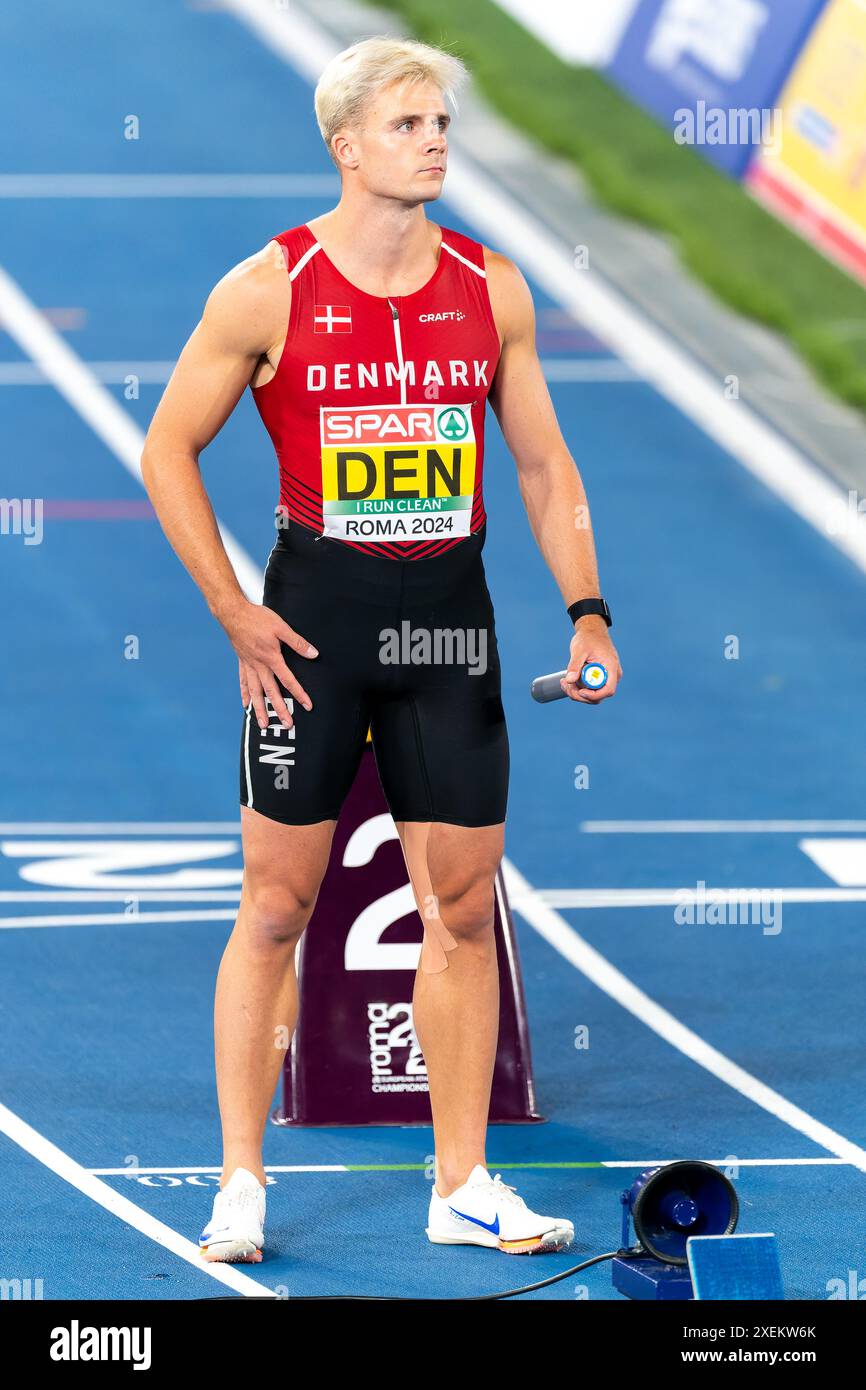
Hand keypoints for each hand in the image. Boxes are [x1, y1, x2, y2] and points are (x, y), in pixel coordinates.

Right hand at [219, 598, 317, 730]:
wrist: (233, 613)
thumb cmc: (257, 618)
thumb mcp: (281, 627)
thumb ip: (297, 642)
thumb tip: (313, 654)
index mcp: (271, 658)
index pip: (288, 680)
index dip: (299, 694)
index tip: (307, 706)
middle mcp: (259, 665)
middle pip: (271, 692)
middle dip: (280, 710)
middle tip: (287, 725)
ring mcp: (249, 665)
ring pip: (255, 692)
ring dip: (260, 709)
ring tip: (263, 724)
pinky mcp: (242, 662)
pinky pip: (244, 682)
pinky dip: (245, 694)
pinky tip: (246, 705)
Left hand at [561, 617, 621, 704]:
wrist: (592, 631)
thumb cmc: (588, 638)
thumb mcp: (579, 650)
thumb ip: (574, 665)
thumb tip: (569, 680)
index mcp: (611, 668)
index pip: (608, 690)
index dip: (594, 695)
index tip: (580, 691)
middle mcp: (612, 675)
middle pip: (599, 696)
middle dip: (581, 695)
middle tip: (565, 685)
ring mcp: (606, 677)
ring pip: (593, 694)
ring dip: (577, 692)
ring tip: (564, 682)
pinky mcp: (598, 678)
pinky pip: (590, 689)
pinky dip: (578, 688)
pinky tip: (567, 681)